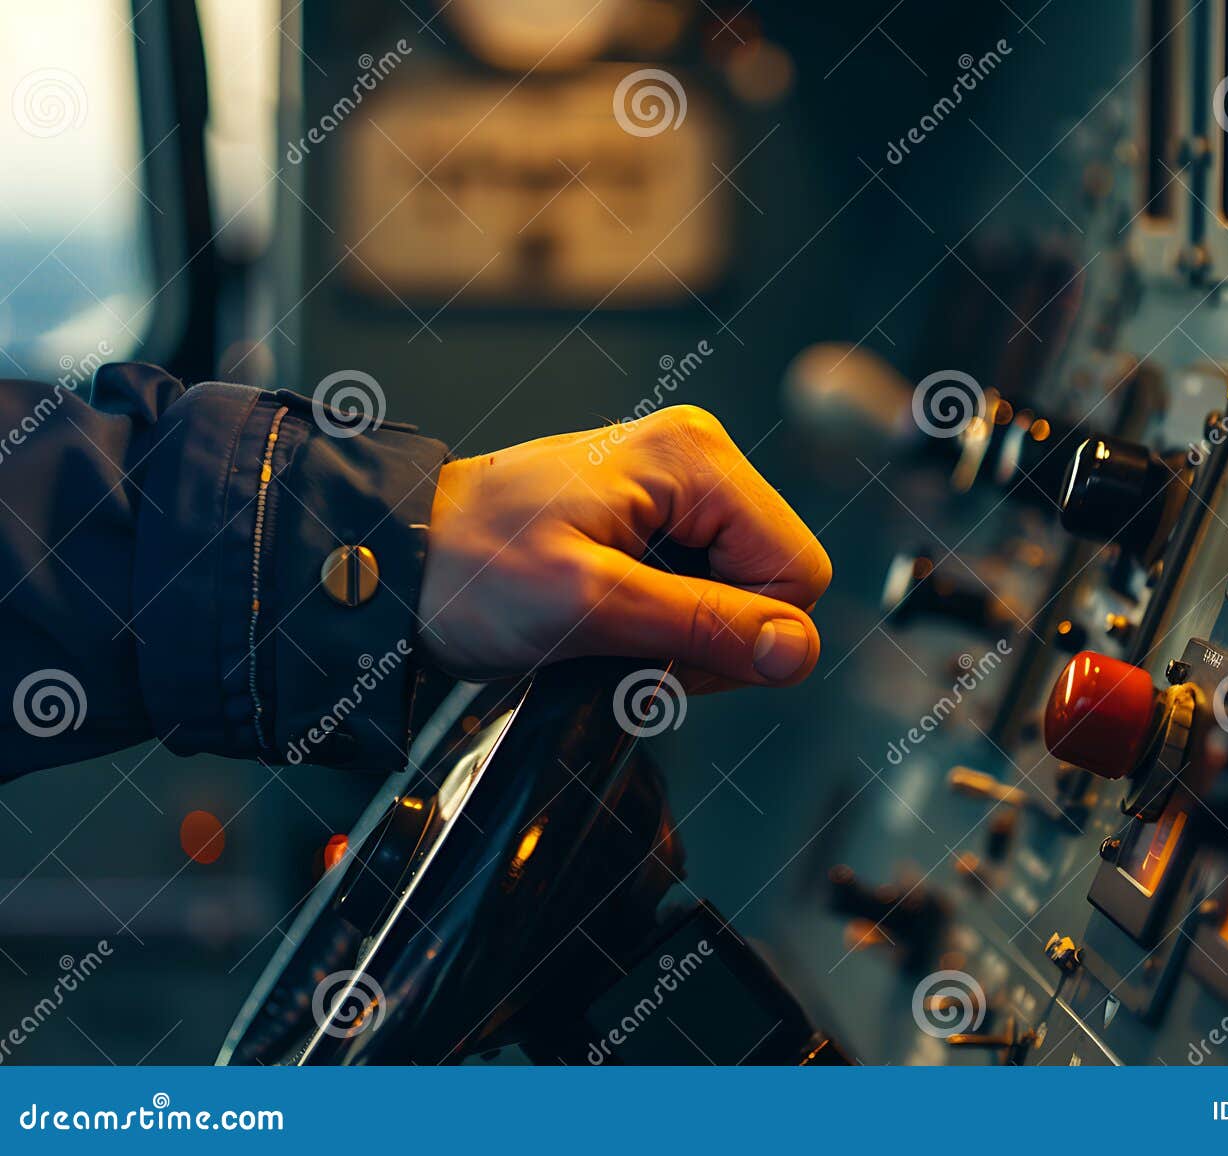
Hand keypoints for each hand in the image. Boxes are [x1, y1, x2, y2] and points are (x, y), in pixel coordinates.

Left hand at [417, 406, 831, 688]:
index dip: (744, 631)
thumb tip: (794, 647)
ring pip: (742, 596)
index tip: (669, 645)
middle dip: (713, 634)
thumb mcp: (589, 605)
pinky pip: (706, 593)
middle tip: (633, 641)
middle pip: (774, 583)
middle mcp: (696, 461)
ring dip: (685, 637)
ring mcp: (678, 491)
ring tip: (614, 633)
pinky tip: (617, 626)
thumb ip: (701, 624)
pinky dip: (667, 627)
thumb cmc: (469, 568)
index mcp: (694, 457)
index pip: (796, 570)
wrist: (403, 564)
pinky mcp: (659, 524)